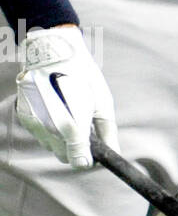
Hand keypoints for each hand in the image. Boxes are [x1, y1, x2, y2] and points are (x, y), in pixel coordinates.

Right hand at [16, 24, 117, 168]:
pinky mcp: (24, 117)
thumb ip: (107, 131)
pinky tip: (56, 110)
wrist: (53, 54)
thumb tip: (114, 151)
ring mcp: (34, 124)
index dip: (87, 159)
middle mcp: (50, 130)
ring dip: (61, 139)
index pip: (78, 161)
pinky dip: (48, 128)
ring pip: (49, 145)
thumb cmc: (83, 76)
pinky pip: (38, 133)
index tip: (93, 154)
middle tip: (84, 132)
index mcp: (72, 126)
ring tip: (70, 115)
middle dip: (75, 150)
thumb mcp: (103, 102)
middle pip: (63, 156)